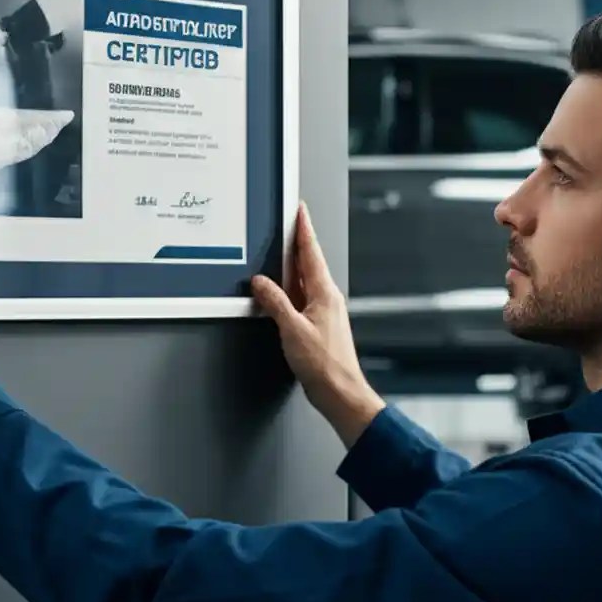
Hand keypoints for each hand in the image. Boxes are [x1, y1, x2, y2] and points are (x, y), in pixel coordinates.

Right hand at [251, 202, 384, 446]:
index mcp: (324, 292)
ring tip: (278, 251)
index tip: (299, 210)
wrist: (340, 391)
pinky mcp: (318, 325)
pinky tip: (279, 292)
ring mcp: (323, 311)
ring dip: (290, 266)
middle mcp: (327, 298)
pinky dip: (288, 289)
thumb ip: (274, 302)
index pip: (311, 252)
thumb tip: (261, 283)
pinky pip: (301, 298)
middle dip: (296, 242)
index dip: (303, 229)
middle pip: (308, 263)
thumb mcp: (292, 329)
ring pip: (303, 281)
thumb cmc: (324, 364)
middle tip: (287, 222)